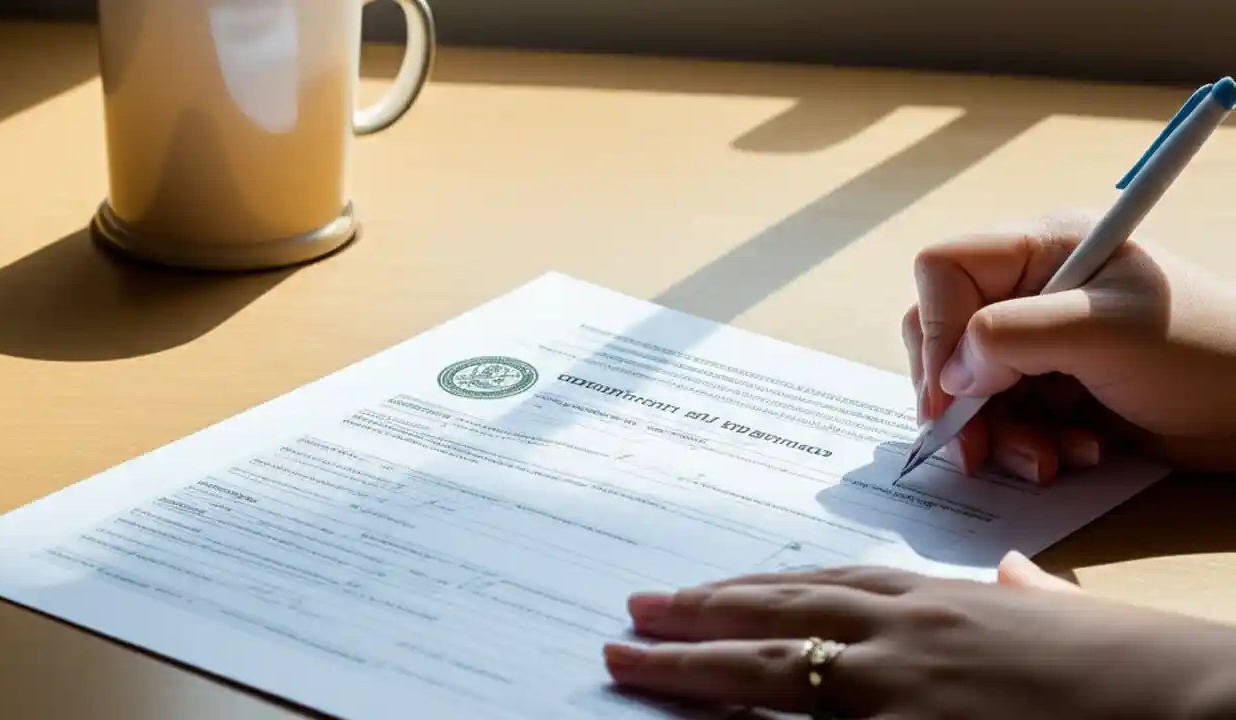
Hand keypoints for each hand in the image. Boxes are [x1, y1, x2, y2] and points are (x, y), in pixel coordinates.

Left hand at [602, 563, 1235, 718]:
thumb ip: (1020, 597)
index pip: (816, 583)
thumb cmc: (1129, 666)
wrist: (1185, 703)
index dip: (749, 588)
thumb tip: (1010, 579)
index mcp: (934, 598)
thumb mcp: (1059, 618)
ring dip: (691, 669)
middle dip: (695, 619)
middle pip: (772, 616)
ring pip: (768, 672)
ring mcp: (896, 692)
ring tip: (629, 660)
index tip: (700, 591)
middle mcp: (902, 634)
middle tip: (631, 615)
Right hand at [903, 210, 1235, 482]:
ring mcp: (1042, 340)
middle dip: (959, 398)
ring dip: (998, 433)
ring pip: (968, 387)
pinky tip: (1075, 453)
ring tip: (1047, 460)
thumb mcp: (1106, 333)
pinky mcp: (1054, 386)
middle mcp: (1032, 289)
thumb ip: (1012, 337)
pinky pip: (1004, 417)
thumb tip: (952, 373)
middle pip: (942, 334)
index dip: (934, 331)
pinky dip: (1026, 445)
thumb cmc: (1206, 354)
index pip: (943, 271)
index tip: (951, 395)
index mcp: (1043, 248)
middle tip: (975, 448)